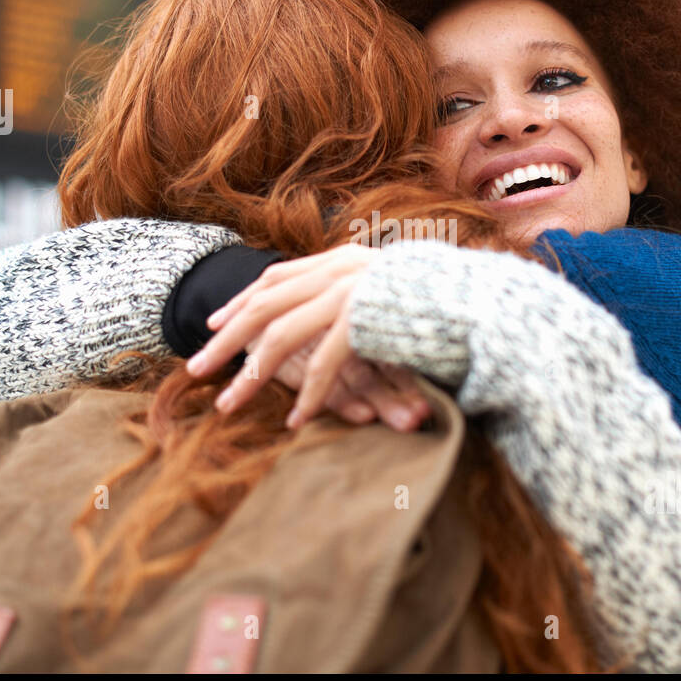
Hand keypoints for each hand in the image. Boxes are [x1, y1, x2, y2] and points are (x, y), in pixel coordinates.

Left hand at [187, 244, 430, 429]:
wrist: (486, 296)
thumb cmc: (446, 298)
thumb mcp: (392, 285)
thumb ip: (361, 291)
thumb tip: (337, 308)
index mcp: (343, 259)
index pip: (277, 278)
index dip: (243, 302)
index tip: (216, 326)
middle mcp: (341, 270)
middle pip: (265, 305)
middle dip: (227, 341)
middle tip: (194, 371)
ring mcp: (351, 293)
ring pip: (282, 335)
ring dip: (252, 374)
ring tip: (229, 405)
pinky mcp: (365, 321)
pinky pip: (325, 364)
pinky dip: (309, 395)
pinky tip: (295, 420)